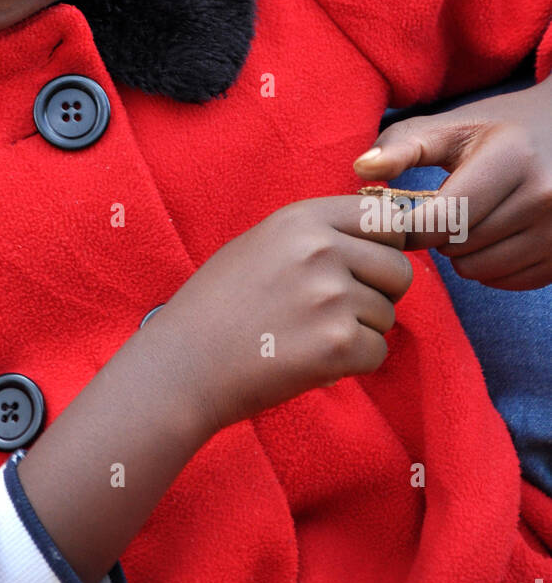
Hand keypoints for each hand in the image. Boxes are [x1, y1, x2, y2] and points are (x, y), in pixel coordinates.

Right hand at [160, 196, 412, 437]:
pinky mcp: (336, 344)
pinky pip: (378, 352)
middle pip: (398, 269)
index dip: (384, 247)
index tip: (369, 266)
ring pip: (388, 315)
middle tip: (339, 311)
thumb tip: (380, 230)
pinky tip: (312, 360)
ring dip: (361, 331)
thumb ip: (317, 234)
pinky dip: (353, 363)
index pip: (384, 219)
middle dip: (380, 293)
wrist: (183, 363)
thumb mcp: (262, 243)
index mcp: (302, 219)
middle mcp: (321, 250)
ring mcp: (331, 297)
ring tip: (310, 336)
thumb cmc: (217, 305)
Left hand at [353, 75, 551, 289]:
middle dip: (436, 233)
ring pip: (480, 270)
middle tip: (438, 210)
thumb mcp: (453, 125)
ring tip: (465, 220)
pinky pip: (506, 282)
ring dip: (459, 252)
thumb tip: (361, 169)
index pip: (444, 217)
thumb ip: (403, 145)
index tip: (397, 216)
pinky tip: (488, 236)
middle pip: (459, 246)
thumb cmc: (500, 128)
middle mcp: (543, 196)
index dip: (410, 224)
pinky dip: (487, 267)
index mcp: (512, 158)